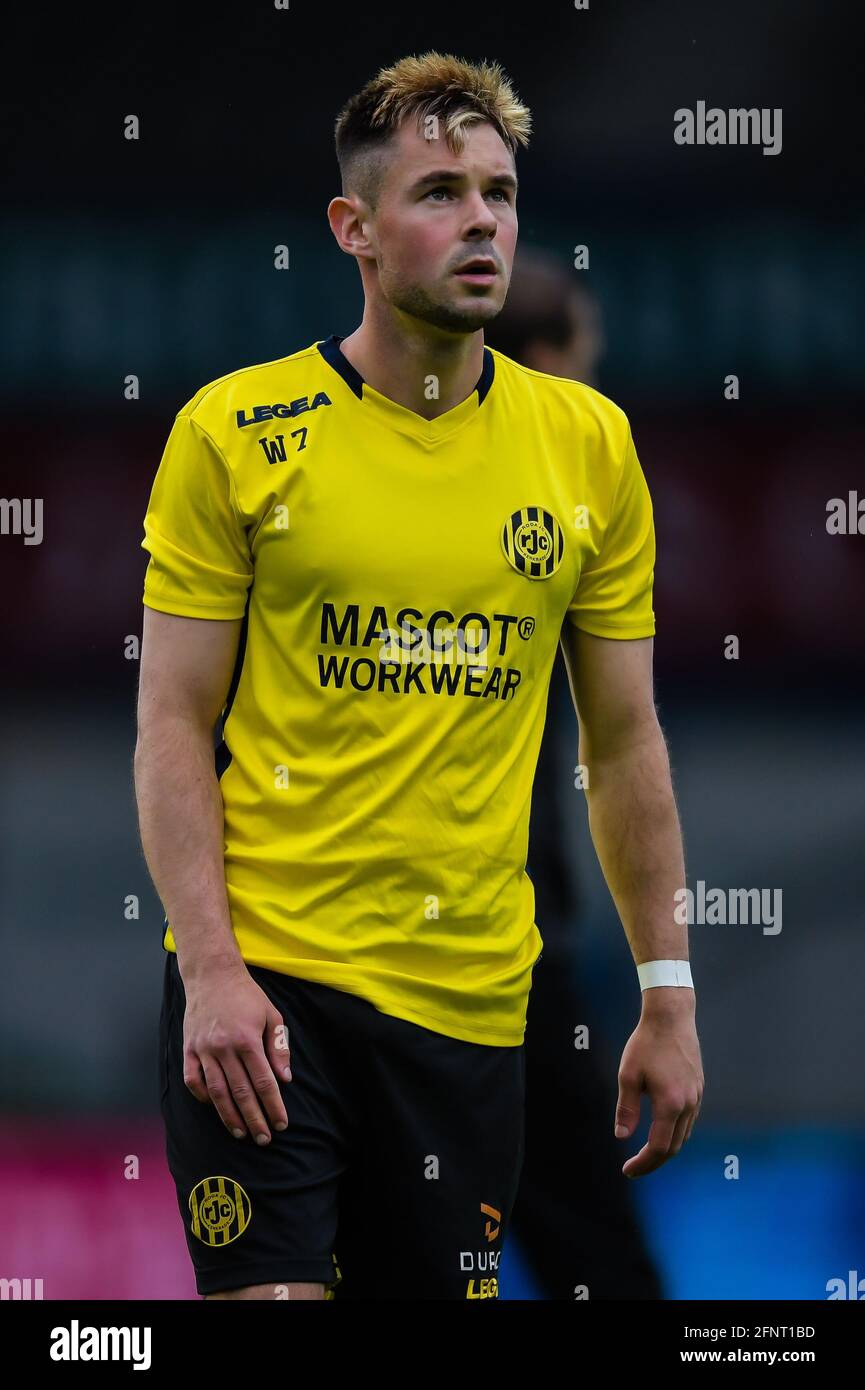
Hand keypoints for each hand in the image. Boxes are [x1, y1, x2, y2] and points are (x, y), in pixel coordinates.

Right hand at [180, 961, 291, 1144]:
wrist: (212, 976)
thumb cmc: (246, 995)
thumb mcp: (271, 1015)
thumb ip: (278, 1047)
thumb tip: (284, 1079)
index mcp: (247, 1039)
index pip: (263, 1081)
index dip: (273, 1105)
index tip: (281, 1123)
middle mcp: (224, 1047)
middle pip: (241, 1092)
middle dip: (254, 1118)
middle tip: (264, 1138)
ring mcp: (203, 1050)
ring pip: (216, 1092)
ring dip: (229, 1116)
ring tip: (241, 1132)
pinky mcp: (189, 1049)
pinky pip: (194, 1081)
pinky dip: (203, 1097)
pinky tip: (215, 1107)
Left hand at [614, 989, 702, 1177]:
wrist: (671, 1017)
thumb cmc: (646, 1044)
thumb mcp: (628, 1075)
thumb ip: (627, 1109)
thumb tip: (622, 1137)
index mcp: (671, 1103)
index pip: (659, 1147)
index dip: (644, 1163)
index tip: (627, 1170)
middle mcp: (689, 1104)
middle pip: (675, 1147)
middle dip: (654, 1161)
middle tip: (634, 1167)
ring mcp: (697, 1096)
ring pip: (685, 1135)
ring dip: (666, 1149)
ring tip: (646, 1153)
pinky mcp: (699, 1088)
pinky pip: (689, 1121)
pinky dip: (676, 1133)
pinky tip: (661, 1130)